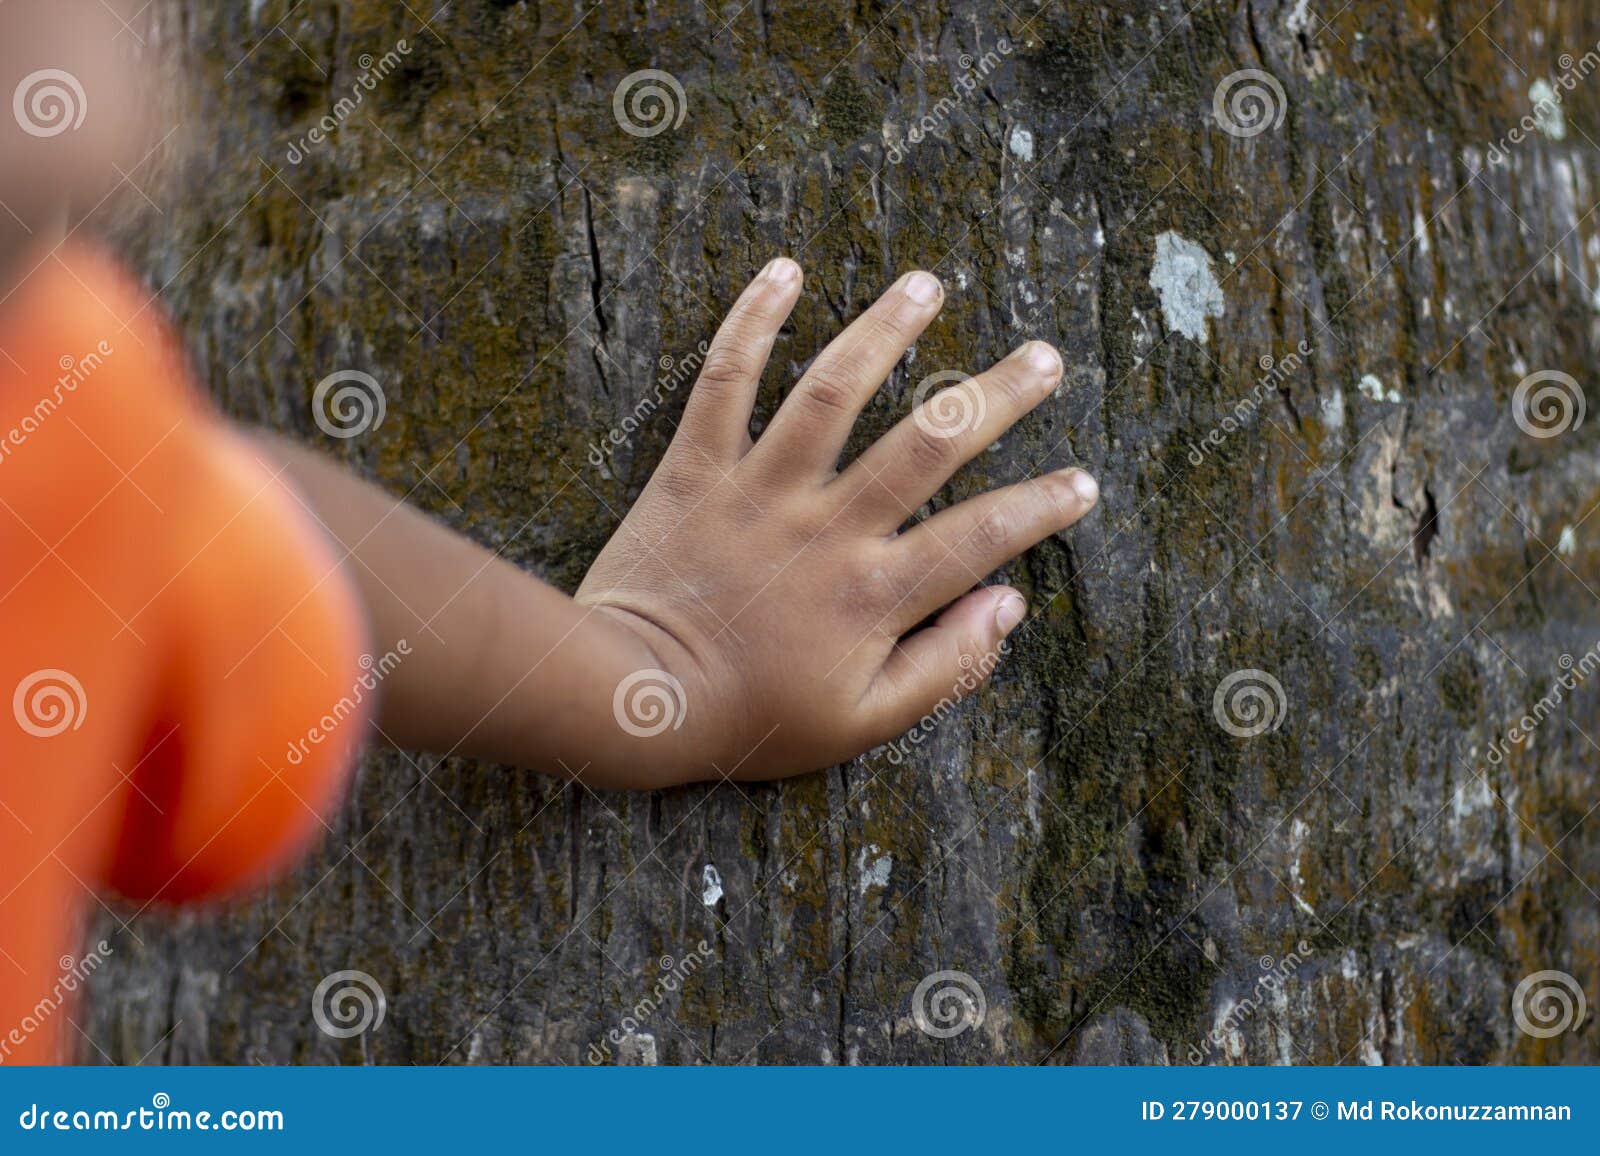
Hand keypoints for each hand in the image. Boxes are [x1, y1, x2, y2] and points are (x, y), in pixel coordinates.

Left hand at [576, 258, 1098, 782]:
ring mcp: (760, 490)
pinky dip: (750, 323)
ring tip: (928, 285)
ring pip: (833, 391)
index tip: (1083, 483)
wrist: (633, 699)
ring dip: (885, 331)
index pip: (982, 537)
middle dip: (995, 396)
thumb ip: (944, 668)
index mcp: (873, 592)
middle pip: (928, 444)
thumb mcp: (861, 722)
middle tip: (1043, 356)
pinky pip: (724, 382)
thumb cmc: (751, 718)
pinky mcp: (696, 469)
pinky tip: (785, 271)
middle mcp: (827, 527)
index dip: (1042, 508)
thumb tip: (1009, 607)